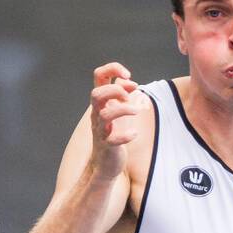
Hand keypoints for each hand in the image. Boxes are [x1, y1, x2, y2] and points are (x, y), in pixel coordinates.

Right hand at [89, 62, 141, 180]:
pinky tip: (134, 133)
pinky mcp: (107, 146)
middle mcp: (97, 114)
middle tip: (128, 97)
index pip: (99, 76)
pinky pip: (113, 139)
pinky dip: (125, 135)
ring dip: (123, 109)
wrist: (104, 163)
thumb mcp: (117, 111)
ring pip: (105, 114)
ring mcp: (101, 130)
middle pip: (96, 94)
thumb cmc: (112, 134)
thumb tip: (132, 82)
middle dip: (115, 90)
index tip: (128, 75)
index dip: (113, 69)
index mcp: (100, 102)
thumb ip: (123, 95)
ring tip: (136, 112)